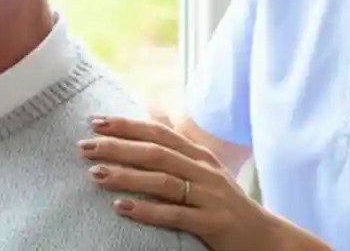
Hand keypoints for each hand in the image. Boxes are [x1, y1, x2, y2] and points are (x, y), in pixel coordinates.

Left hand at [77, 116, 275, 250]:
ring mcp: (210, 195)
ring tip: (96, 175)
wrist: (265, 238)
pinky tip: (121, 207)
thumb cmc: (224, 202)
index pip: (158, 132)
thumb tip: (151, 110)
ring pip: (163, 180)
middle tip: (84, 147)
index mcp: (199, 155)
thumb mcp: (204, 169)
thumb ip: (177, 144)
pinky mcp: (213, 222)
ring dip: (126, 176)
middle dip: (118, 147)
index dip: (127, 125)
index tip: (95, 121)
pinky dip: (147, 209)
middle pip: (155, 152)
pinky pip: (175, 214)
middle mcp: (204, 170)